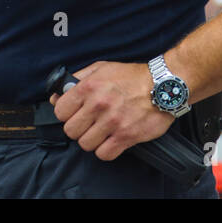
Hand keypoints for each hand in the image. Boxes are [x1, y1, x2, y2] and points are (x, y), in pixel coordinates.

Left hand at [50, 60, 173, 160]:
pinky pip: (104, 154)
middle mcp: (98, 104)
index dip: (66, 114)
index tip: (74, 113)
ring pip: (85, 144)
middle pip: (70, 131)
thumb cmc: (132, 77)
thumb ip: (77, 79)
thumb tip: (57, 95)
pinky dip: (106, 150)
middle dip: (78, 128)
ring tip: (102, 132)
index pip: (60, 111)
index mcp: (88, 87)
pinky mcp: (126, 136)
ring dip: (92, 140)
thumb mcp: (101, 68)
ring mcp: (112, 122)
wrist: (163, 84)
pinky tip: (112, 140)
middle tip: (89, 123)